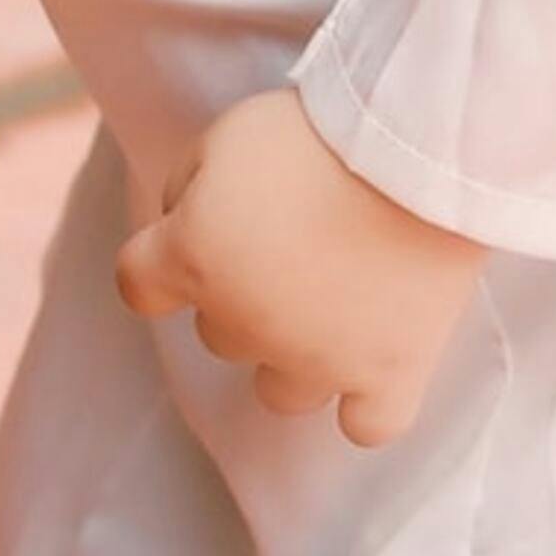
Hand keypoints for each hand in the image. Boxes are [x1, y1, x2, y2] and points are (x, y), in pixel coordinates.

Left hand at [115, 90, 482, 444]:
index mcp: (194, 258)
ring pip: (279, 391)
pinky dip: (368, 402)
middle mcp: (247, 323)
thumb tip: (186, 221)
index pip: (138, 285)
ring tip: (333, 303)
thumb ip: (189, 187)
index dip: (158, 264)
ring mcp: (320, 360)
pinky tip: (375, 362)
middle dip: (241, 297)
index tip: (188, 243)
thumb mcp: (224, 134)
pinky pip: (367, 424)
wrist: (417, 147)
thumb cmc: (317, 130)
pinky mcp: (391, 375)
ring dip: (293, 355)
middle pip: (218, 335)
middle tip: (292, 245)